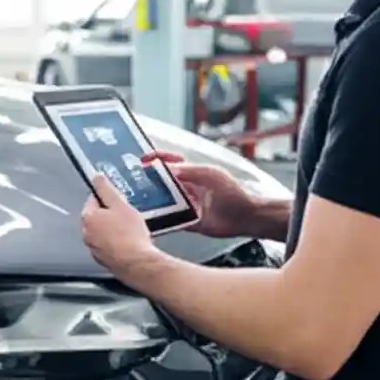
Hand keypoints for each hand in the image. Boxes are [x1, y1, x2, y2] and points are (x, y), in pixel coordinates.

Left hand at [80, 175, 163, 282]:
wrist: (138, 264)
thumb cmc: (130, 235)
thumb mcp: (120, 204)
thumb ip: (106, 189)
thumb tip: (97, 177)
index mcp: (88, 218)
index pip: (92, 199)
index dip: (107, 197)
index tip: (119, 199)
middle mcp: (87, 234)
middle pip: (97, 216)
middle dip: (111, 214)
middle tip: (127, 214)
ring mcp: (94, 249)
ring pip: (103, 232)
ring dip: (114, 229)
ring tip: (131, 229)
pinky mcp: (104, 260)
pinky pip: (109, 246)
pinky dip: (117, 243)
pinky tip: (130, 242)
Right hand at [143, 151, 257, 238]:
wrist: (246, 217)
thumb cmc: (233, 192)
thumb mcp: (211, 175)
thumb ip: (190, 171)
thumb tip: (167, 168)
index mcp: (192, 173)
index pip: (170, 162)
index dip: (157, 158)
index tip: (144, 159)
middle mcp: (187, 188)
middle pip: (163, 182)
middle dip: (149, 180)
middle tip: (134, 182)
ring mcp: (187, 205)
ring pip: (164, 202)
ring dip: (153, 202)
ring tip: (137, 202)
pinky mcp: (189, 222)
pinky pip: (171, 222)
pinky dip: (162, 222)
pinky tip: (151, 222)